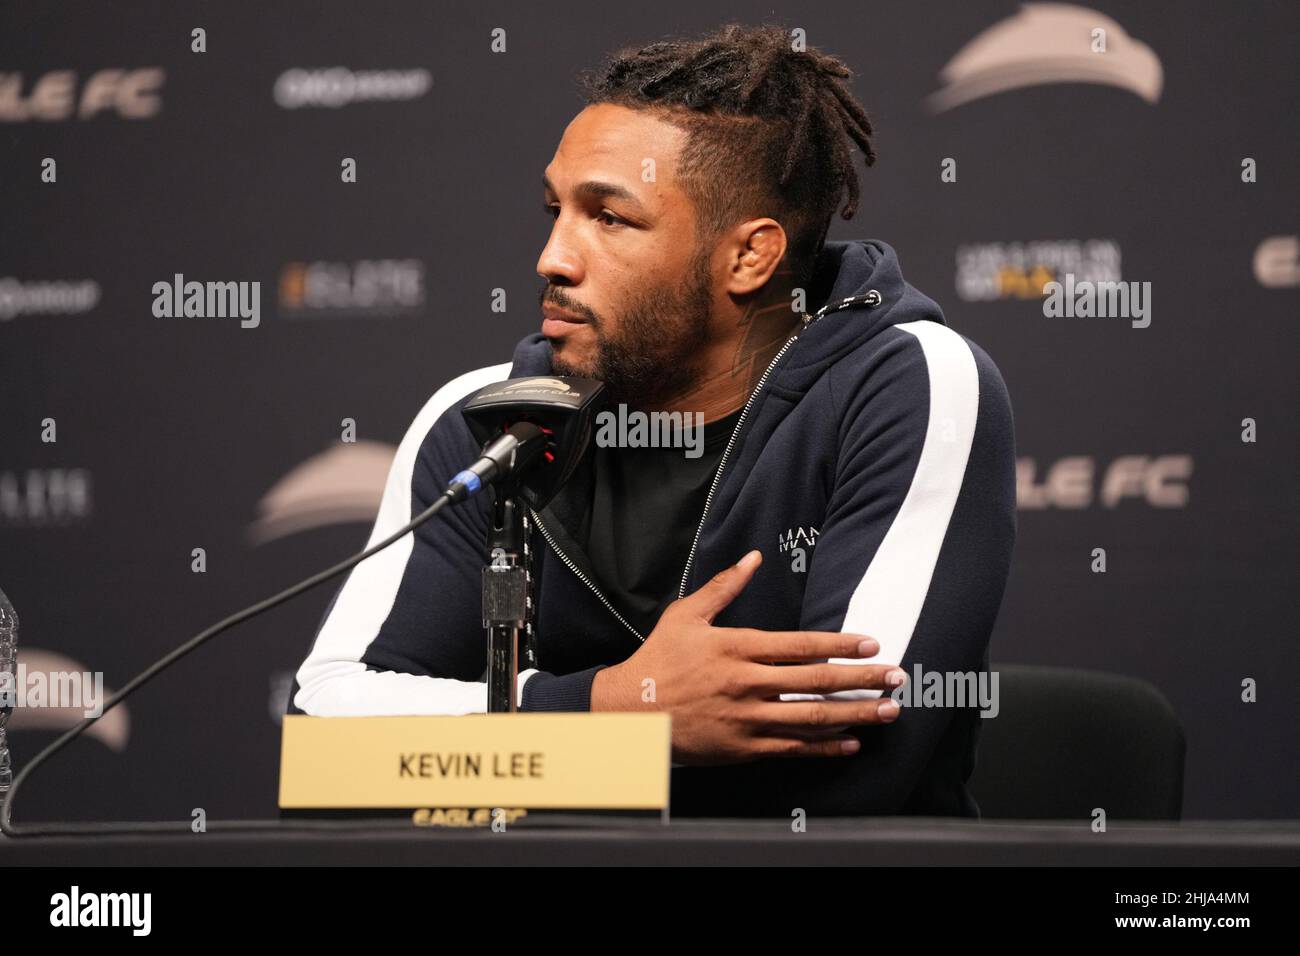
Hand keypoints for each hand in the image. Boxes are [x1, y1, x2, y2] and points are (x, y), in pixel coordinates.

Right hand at [590, 550, 905, 765]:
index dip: (840, 645)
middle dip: (862, 679)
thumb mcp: (686, 615)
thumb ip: (725, 586)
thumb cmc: (658, 659)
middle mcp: (747, 684)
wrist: (630, 712)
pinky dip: (825, 748)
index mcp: (737, 648)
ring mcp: (747, 719)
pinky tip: (852, 743)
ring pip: (811, 718)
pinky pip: (793, 749)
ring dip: (855, 714)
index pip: (800, 646)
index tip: (871, 643)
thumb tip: (754, 558)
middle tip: (897, 677)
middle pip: (816, 682)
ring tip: (887, 710)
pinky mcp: (743, 748)